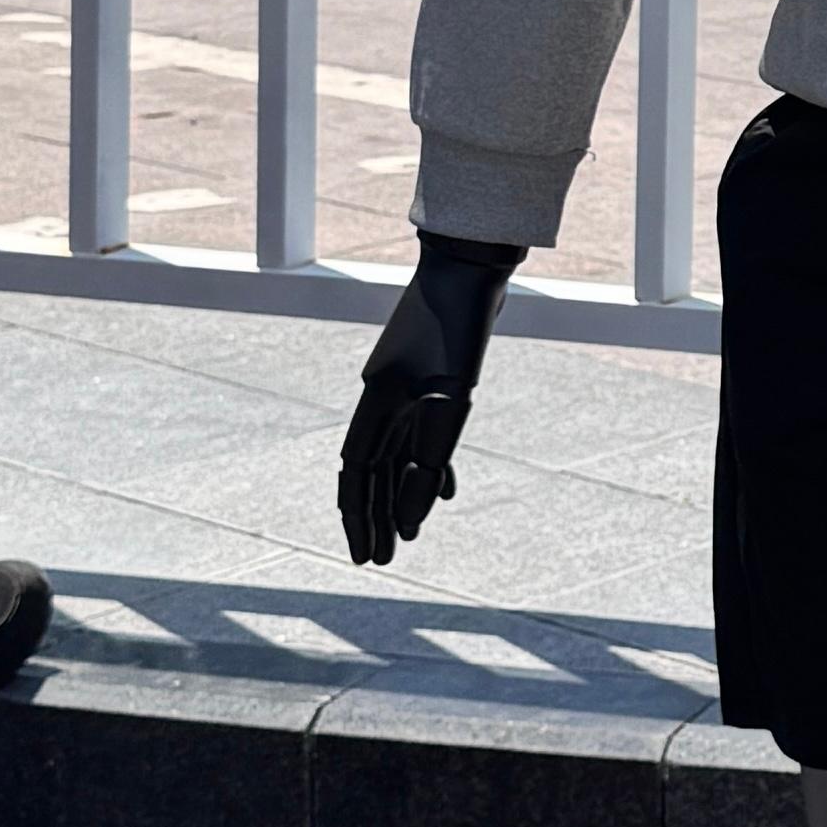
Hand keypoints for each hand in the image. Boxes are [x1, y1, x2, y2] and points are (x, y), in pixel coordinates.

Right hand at [339, 235, 522, 566]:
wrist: (471, 266)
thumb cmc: (459, 329)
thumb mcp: (451, 402)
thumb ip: (432, 463)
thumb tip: (413, 522)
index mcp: (377, 404)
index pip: (355, 475)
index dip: (357, 517)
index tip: (364, 556)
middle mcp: (384, 399)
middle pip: (372, 471)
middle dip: (375, 516)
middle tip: (384, 559)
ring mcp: (407, 389)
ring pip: (398, 456)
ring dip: (402, 495)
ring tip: (409, 537)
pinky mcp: (435, 379)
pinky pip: (424, 435)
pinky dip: (431, 465)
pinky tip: (446, 491)